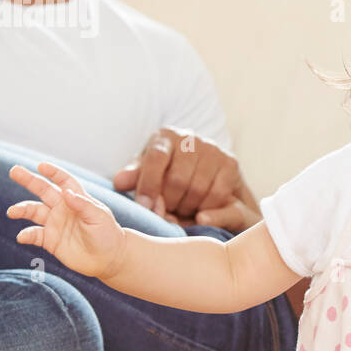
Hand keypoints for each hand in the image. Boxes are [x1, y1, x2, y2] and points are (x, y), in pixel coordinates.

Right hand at [7, 161, 126, 278]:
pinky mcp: (50, 240)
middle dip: (29, 180)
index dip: (53, 172)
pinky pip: (34, 235)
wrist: (108, 259)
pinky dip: (26, 235)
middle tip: (14, 171)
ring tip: (11, 212)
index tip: (41, 166)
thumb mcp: (99, 217)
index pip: (64, 181)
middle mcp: (63, 208)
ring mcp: (55, 224)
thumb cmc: (107, 234)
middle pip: (43, 190)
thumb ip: (83, 205)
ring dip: (22, 209)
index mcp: (77, 199)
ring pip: (34, 211)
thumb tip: (66, 192)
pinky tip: (22, 237)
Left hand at [112, 126, 255, 227]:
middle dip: (169, 203)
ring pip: (197, 190)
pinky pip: (216, 195)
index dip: (149, 185)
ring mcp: (213, 150)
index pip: (156, 158)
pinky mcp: (231, 164)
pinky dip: (206, 209)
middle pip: (177, 179)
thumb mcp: (148, 174)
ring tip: (180, 211)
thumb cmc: (168, 174)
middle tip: (165, 213)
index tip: (145, 208)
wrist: (206, 173)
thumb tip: (119, 182)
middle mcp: (191, 138)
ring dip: (186, 208)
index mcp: (165, 137)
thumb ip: (135, 177)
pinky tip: (198, 211)